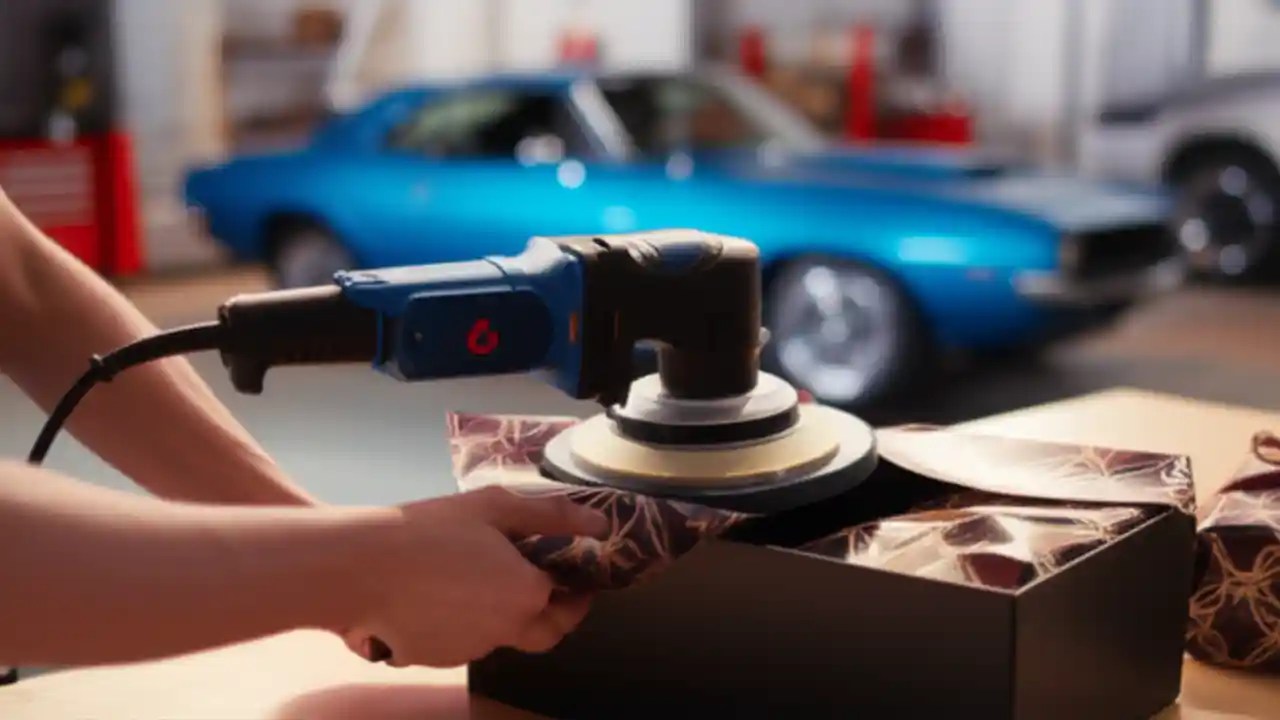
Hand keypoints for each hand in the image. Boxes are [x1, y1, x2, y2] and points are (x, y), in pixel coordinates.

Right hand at [342, 486, 608, 667]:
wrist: (361, 567)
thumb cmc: (430, 531)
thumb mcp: (496, 507)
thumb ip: (553, 516)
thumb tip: (600, 526)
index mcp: (527, 595)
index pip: (572, 601)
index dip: (579, 588)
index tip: (575, 572)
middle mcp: (506, 631)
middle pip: (547, 633)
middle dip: (555, 613)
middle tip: (544, 583)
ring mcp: (470, 649)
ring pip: (504, 636)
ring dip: (507, 614)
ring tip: (481, 576)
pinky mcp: (438, 658)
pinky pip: (465, 641)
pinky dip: (467, 621)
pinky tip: (445, 593)